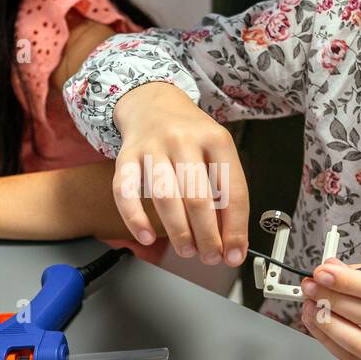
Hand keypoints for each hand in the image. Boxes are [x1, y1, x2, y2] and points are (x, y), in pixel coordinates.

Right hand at [112, 82, 249, 265]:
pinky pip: (126, 192)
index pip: (232, 191)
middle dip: (207, 236)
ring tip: (187, 250)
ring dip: (178, 232)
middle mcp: (184, 140)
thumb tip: (232, 241)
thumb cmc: (189, 135)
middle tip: (210, 256)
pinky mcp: (126, 156)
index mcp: (216, 140)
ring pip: (165, 197)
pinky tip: (146, 237)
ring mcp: (152, 147)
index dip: (235, 229)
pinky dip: (135, 219)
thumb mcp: (217, 152)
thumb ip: (227, 192)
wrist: (153, 103)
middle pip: (198, 197)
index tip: (234, 254)